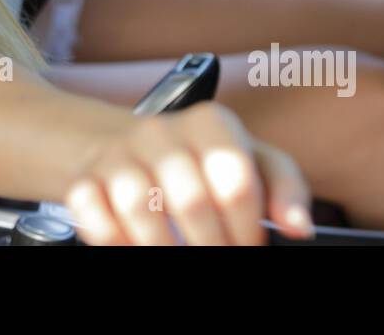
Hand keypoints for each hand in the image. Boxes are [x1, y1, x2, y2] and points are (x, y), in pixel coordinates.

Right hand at [62, 102, 314, 244]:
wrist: (121, 142)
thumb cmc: (199, 159)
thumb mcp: (249, 158)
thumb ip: (282, 187)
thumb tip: (299, 228)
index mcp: (210, 123)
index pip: (236, 181)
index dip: (247, 229)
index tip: (249, 248)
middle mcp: (160, 131)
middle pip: (191, 200)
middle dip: (211, 246)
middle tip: (217, 259)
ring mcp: (118, 153)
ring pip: (138, 207)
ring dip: (162, 248)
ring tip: (176, 256)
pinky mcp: (84, 177)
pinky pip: (95, 215)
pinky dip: (115, 241)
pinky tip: (135, 247)